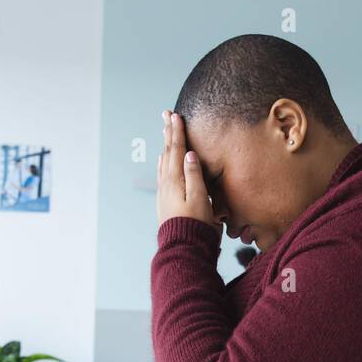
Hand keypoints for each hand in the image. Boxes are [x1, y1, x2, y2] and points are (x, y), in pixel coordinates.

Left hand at [157, 110, 220, 239]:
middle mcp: (166, 184)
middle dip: (168, 132)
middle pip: (167, 152)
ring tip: (165, 131)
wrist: (183, 246)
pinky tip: (163, 160)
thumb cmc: (195, 224)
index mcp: (175, 180)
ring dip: (165, 145)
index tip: (176, 115)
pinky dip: (163, 161)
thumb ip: (194, 175)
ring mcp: (164, 192)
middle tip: (166, 115)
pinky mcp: (165, 200)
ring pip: (164, 161)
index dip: (177, 132)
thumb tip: (189, 154)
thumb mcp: (199, 198)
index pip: (176, 150)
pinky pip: (163, 173)